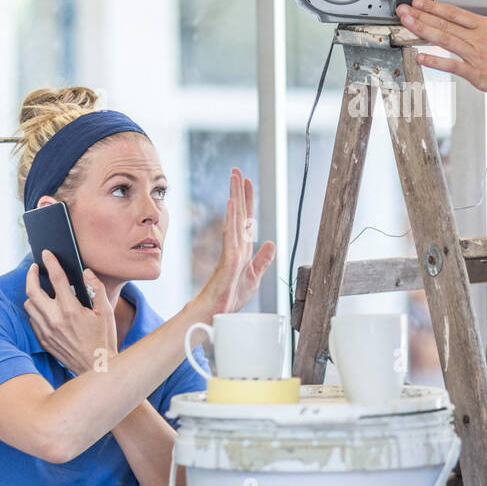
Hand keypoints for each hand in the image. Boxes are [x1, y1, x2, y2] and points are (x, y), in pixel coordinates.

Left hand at [23, 249, 117, 374]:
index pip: (56, 278)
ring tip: (40, 287)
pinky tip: (45, 307)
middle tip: (35, 267)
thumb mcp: (106, 311)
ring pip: (29, 305)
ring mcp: (46, 331)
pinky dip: (35, 309)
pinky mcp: (44, 340)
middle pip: (32, 291)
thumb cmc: (103, 338)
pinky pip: (32, 319)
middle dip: (31, 275)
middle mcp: (54, 319)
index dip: (50, 262)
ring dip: (32, 293)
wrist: (96, 367)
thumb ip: (96, 288)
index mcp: (71, 309)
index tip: (46, 253)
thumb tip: (86, 272)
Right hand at [194, 168, 276, 319]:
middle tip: (236, 170)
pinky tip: (233, 204)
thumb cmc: (230, 298)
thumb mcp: (254, 277)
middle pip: (239, 214)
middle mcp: (236, 246)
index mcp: (241, 249)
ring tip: (234, 178)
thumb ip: (262, 260)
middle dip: (239, 191)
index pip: (245, 219)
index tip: (247, 182)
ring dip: (235, 197)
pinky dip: (233, 219)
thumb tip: (270, 242)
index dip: (247, 200)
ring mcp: (231, 252)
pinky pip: (232, 237)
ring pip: (235, 220)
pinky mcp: (229, 262)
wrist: (216, 316)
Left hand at [394, 0, 486, 101]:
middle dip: (421, 16)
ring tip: (407, 24)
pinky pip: (452, 65)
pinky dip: (435, 61)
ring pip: (445, 39)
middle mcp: (479, 38)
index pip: (455, 13)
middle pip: (445, 23)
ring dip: (423, 30)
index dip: (434, 7)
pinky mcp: (477, 73)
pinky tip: (420, 56)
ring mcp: (476, 55)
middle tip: (403, 10)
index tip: (419, 2)